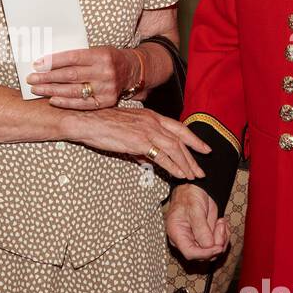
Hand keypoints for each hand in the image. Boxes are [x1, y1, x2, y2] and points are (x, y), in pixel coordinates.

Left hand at [27, 46, 137, 108]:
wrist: (131, 71)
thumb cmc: (107, 58)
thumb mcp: (97, 50)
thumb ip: (77, 56)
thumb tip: (48, 61)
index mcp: (102, 55)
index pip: (73, 58)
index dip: (53, 61)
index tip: (37, 64)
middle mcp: (105, 72)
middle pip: (70, 75)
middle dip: (48, 77)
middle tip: (32, 78)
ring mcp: (106, 88)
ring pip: (74, 91)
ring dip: (52, 90)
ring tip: (37, 89)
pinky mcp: (107, 102)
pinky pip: (82, 104)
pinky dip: (65, 102)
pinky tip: (52, 99)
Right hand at [64, 105, 210, 179]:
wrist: (87, 121)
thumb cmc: (102, 125)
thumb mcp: (126, 131)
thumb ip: (140, 145)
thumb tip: (147, 159)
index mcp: (151, 116)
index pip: (178, 127)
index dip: (194, 138)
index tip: (204, 148)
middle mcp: (153, 121)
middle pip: (181, 139)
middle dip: (194, 155)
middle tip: (202, 170)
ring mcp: (147, 130)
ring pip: (175, 148)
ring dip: (187, 164)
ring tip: (193, 176)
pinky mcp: (140, 141)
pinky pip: (162, 156)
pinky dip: (173, 166)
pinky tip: (180, 175)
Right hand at [165, 183, 229, 260]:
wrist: (195, 190)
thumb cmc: (189, 197)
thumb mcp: (195, 210)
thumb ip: (201, 229)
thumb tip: (209, 246)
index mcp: (177, 234)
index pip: (190, 253)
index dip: (205, 254)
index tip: (218, 247)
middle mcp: (186, 241)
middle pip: (203, 255)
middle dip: (216, 243)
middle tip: (220, 225)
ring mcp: (196, 241)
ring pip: (213, 251)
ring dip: (222, 238)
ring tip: (221, 222)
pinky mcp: (206, 239)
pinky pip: (218, 244)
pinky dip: (224, 235)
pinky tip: (221, 223)